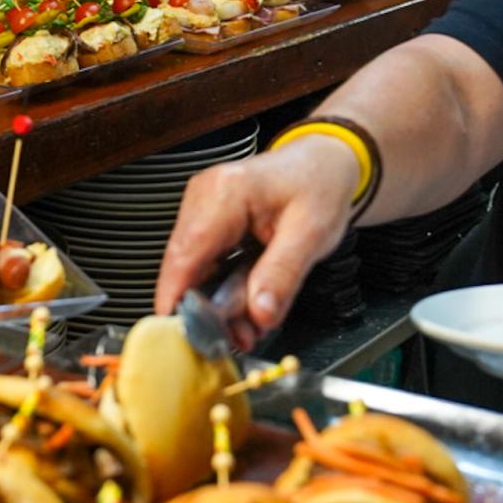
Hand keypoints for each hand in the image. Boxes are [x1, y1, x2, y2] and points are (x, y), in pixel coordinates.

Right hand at [154, 136, 359, 348]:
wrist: (324, 162)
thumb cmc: (319, 185)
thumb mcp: (311, 234)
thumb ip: (282, 276)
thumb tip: (260, 316)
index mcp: (225, 192)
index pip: (186, 253)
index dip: (178, 298)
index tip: (183, 335)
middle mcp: (203, 195)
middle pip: (185, 266)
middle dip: (207, 310)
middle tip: (239, 339)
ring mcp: (201, 207)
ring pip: (193, 269)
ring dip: (217, 302)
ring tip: (249, 328)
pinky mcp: (206, 219)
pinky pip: (204, 262)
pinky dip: (222, 287)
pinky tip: (245, 306)